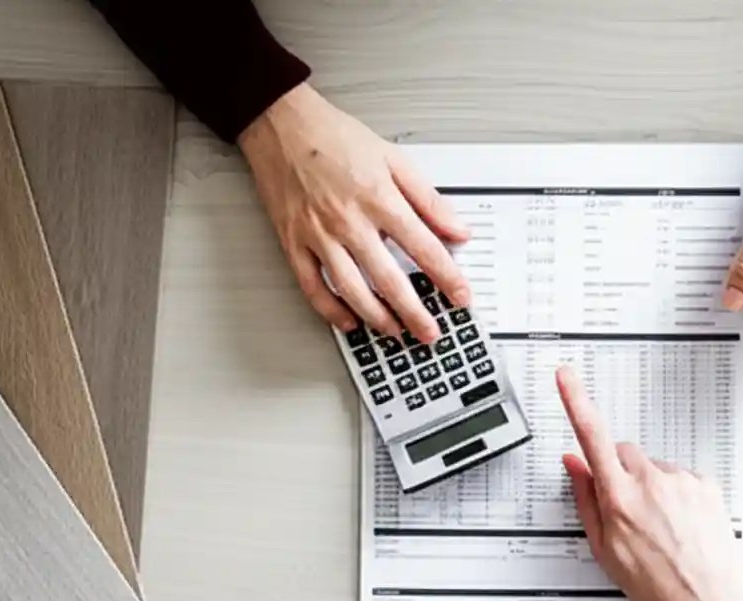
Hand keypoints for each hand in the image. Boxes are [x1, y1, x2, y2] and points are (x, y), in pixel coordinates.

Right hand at [238, 83, 471, 341]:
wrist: (281, 125)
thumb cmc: (335, 138)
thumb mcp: (394, 159)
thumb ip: (429, 199)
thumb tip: (457, 229)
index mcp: (378, 198)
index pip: (423, 247)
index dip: (447, 276)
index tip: (461, 296)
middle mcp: (349, 221)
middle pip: (388, 278)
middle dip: (414, 312)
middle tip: (430, 332)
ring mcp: (318, 235)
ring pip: (351, 289)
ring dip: (377, 318)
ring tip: (396, 332)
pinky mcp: (293, 242)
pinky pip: (313, 286)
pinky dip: (331, 309)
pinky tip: (349, 321)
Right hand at [555, 366, 742, 600]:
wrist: (708, 600)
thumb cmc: (656, 583)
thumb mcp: (604, 549)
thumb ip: (585, 499)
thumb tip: (574, 465)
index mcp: (619, 497)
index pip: (592, 437)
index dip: (576, 402)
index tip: (566, 377)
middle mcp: (651, 482)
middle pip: (623, 453)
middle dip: (619, 471)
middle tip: (625, 509)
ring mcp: (681, 480)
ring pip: (653, 467)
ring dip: (650, 486)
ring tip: (659, 526)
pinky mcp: (705, 483)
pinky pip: (680, 477)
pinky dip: (675, 494)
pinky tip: (678, 523)